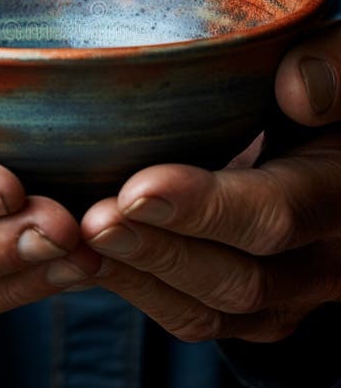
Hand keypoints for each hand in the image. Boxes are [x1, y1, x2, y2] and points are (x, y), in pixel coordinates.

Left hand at [78, 23, 340, 342]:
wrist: (331, 155)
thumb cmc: (330, 100)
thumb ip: (335, 69)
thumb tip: (297, 88)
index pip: (281, 212)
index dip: (208, 207)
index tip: (135, 189)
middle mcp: (328, 262)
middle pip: (240, 278)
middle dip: (157, 250)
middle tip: (89, 221)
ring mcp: (291, 295)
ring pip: (210, 312)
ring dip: (135, 277)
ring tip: (73, 240)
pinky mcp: (254, 310)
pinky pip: (192, 318)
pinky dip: (132, 291)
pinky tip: (81, 258)